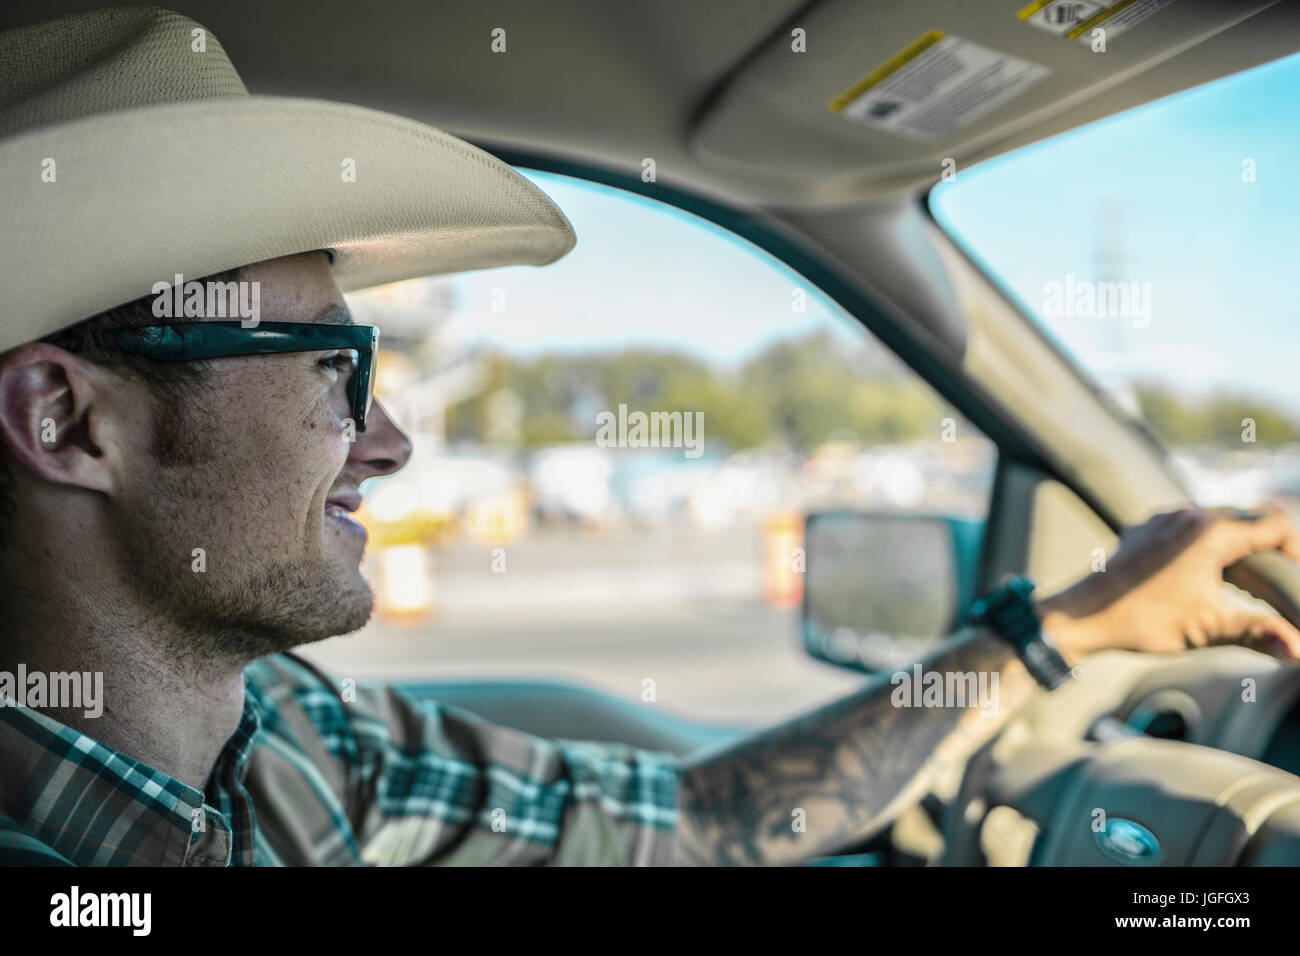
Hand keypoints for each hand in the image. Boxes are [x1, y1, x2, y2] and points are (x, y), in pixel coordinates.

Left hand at [1036, 507, 1299, 664]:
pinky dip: (1207, 546)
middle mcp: (1188, 514)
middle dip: (1270, 550)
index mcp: (1210, 532)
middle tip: (1278, 585)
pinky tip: (1205, 576)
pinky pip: (1188, 527)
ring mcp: (1163, 518)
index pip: (1276, 526)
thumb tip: (1297, 650)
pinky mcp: (1145, 528)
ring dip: (1238, 546)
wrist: (1082, 616)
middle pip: (1249, 519)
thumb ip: (1259, 634)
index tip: (1298, 579)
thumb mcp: (1209, 629)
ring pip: (1218, 521)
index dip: (1297, 551)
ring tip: (1247, 582)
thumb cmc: (1142, 620)